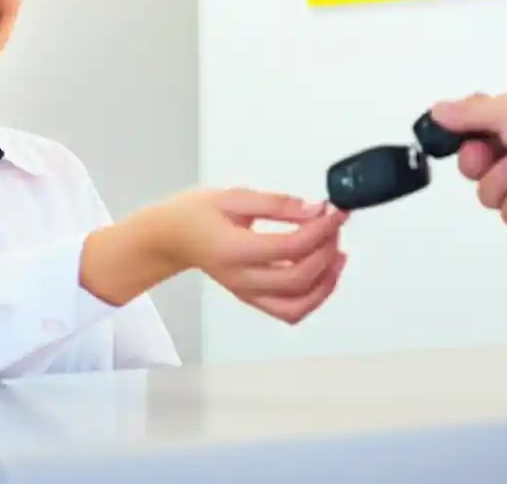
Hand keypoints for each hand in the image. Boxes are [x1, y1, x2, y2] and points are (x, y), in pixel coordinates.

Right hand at [133, 188, 349, 323]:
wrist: (170, 236)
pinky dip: (314, 297)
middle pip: (298, 278)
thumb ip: (277, 204)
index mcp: (234, 249)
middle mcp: (241, 278)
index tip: (335, 213)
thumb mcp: (234, 196)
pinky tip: (323, 273)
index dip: (321, 230)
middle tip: (334, 226)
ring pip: (298, 306)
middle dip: (326, 251)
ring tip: (336, 254)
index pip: (290, 247)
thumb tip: (314, 209)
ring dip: (326, 283)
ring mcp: (247, 292)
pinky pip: (290, 311)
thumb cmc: (194, 215)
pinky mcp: (253, 298)